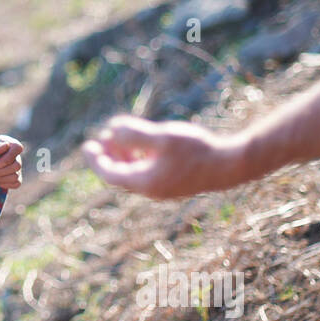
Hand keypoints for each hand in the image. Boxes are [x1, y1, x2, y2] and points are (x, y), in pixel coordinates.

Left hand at [0, 135, 23, 190]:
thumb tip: (6, 145)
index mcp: (7, 144)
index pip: (17, 147)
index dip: (10, 157)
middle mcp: (13, 155)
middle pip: (17, 165)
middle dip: (0, 171)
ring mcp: (15, 167)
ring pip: (15, 176)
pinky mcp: (14, 179)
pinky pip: (16, 183)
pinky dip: (4, 184)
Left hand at [81, 115, 246, 199]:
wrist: (231, 165)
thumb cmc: (197, 150)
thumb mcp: (162, 138)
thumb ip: (134, 135)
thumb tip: (111, 130)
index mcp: (145, 182)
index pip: (110, 174)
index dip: (96, 160)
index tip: (87, 145)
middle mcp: (153, 189)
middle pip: (121, 175)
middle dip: (109, 156)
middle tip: (101, 138)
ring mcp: (166, 188)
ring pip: (135, 174)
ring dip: (125, 157)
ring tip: (119, 138)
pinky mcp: (177, 183)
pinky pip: (149, 173)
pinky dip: (140, 159)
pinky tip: (144, 145)